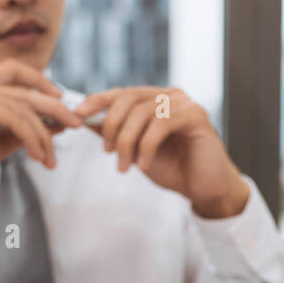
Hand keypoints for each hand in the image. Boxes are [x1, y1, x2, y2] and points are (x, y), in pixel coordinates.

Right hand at [0, 59, 83, 207]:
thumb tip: (51, 127)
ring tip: (51, 158)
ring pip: (22, 105)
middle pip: (23, 86)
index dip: (40, 81)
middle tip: (76, 124)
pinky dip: (31, 137)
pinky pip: (13, 117)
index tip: (61, 100)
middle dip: (54, 105)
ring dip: (44, 133)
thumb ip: (18, 134)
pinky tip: (38, 156)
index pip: (12, 72)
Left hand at [76, 87, 250, 218]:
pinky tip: (143, 164)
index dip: (98, 100)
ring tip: (125, 166)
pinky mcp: (196, 116)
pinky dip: (147, 145)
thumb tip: (86, 121)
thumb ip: (117, 135)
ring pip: (143, 112)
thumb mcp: (137, 151)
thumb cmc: (174, 169)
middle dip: (112, 126)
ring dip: (128, 141)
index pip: (122, 93)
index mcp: (156, 100)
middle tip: (107, 152)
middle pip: (129, 99)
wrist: (205, 189)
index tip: (78, 113)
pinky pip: (161, 124)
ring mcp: (185, 103)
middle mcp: (170, 96)